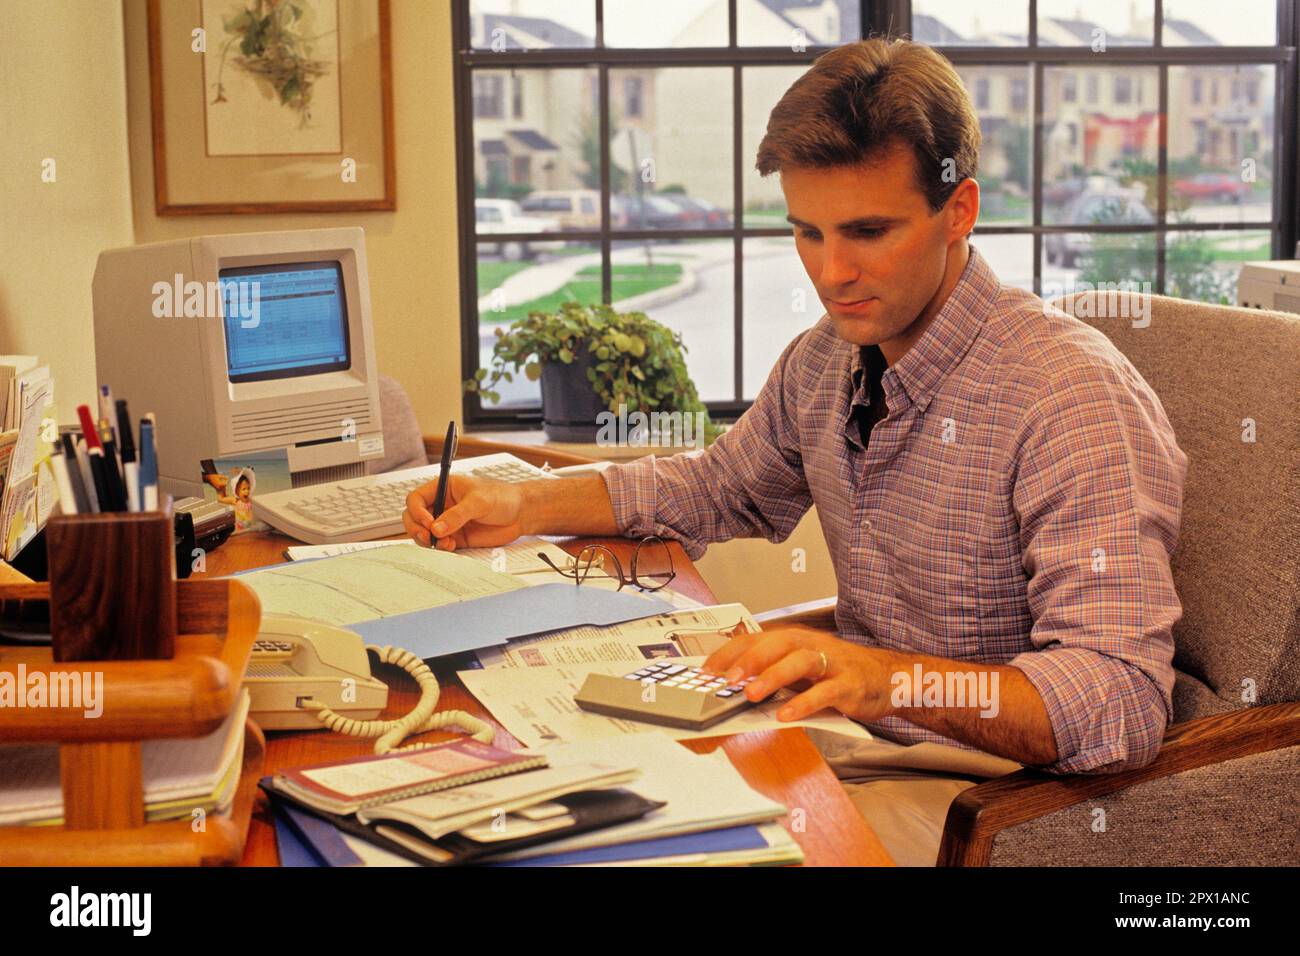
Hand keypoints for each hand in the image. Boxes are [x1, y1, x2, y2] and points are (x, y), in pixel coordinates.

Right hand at [403, 474, 524, 550]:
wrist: (520, 514)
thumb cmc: (502, 497)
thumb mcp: (479, 501)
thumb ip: (457, 515)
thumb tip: (436, 528)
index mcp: (443, 489)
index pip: (416, 499)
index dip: (416, 511)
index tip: (427, 522)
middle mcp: (442, 505)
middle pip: (414, 517)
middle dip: (416, 528)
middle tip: (428, 537)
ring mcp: (447, 522)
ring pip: (424, 533)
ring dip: (429, 541)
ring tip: (445, 543)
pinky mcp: (455, 537)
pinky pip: (439, 545)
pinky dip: (440, 548)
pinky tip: (451, 546)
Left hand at [702, 626, 896, 723]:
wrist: (889, 676)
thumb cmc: (839, 672)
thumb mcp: (802, 668)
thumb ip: (774, 672)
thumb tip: (735, 685)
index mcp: (796, 641)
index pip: (758, 639)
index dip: (731, 652)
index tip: (707, 669)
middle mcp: (813, 646)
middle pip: (778, 643)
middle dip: (750, 659)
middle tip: (726, 678)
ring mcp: (833, 664)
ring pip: (800, 662)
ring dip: (773, 676)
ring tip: (751, 694)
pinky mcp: (850, 685)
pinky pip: (825, 692)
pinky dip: (804, 703)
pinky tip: (787, 715)